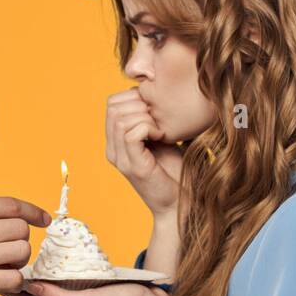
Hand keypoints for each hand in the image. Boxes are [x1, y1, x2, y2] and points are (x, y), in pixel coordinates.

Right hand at [0, 196, 52, 295]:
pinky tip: (4, 283)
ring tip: (5, 266)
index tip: (43, 218)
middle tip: (9, 249)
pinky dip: (15, 282)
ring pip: (22, 252)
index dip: (33, 211)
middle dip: (20, 239)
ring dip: (19, 260)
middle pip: (20, 229)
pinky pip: (14, 279)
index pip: (11, 204)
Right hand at [105, 87, 184, 216]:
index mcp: (116, 142)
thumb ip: (154, 119)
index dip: (133, 97)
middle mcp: (113, 150)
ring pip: (120, 118)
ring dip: (146, 116)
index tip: (155, 109)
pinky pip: (131, 132)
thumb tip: (157, 92)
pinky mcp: (133, 166)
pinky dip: (149, 127)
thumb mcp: (162, 138)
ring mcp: (121, 159)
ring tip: (161, 130)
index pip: (111, 103)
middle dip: (139, 103)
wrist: (183, 203)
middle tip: (159, 119)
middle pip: (112, 107)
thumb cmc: (177, 172)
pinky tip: (162, 137)